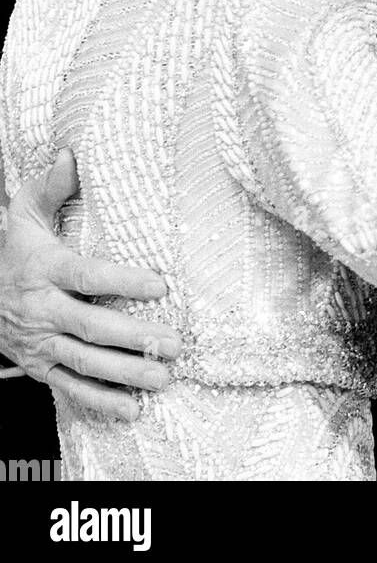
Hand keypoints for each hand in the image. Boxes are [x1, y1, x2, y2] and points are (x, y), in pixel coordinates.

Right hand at [0, 149, 181, 419]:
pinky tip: (132, 408)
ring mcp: (41, 342)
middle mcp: (43, 309)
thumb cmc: (13, 248)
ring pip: (86, 362)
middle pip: (91, 326)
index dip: (123, 281)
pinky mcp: (40, 366)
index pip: (88, 275)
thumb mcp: (23, 214)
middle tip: (173, 342)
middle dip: (134, 337)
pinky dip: (101, 402)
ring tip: (164, 377)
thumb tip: (71, 154)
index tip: (161, 285)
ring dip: (126, 374)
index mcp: (45, 269)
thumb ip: (50, 187)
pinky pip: (71, 387)